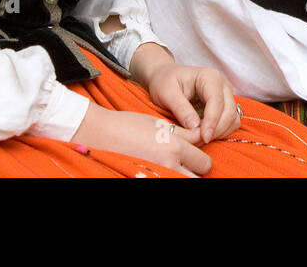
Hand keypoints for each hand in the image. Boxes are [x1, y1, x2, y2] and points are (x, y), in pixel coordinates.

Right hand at [71, 104, 211, 176]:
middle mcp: (169, 164)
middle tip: (188, 166)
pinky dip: (168, 177)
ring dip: (183, 175)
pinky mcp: (145, 179)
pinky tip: (162, 171)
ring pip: (183, 181)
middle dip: (196, 172)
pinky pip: (165, 181)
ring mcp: (157, 175)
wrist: (102, 134)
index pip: (204, 162)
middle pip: (197, 178)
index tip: (195, 156)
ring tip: (174, 168)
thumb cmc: (129, 125)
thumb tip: (201, 137)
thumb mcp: (159, 124)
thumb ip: (183, 134)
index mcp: (174, 147)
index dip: (201, 159)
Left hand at [130, 42, 240, 143]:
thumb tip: (194, 126)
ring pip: (233, 119)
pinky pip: (230, 124)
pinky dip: (220, 133)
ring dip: (219, 133)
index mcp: (209, 77)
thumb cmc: (164, 82)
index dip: (212, 121)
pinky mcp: (224, 107)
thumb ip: (180, 108)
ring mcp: (225, 97)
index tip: (203, 137)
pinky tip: (203, 136)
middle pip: (229, 112)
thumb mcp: (166, 92)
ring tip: (199, 139)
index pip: (217, 101)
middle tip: (199, 142)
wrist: (165, 78)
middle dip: (216, 130)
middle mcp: (222, 86)